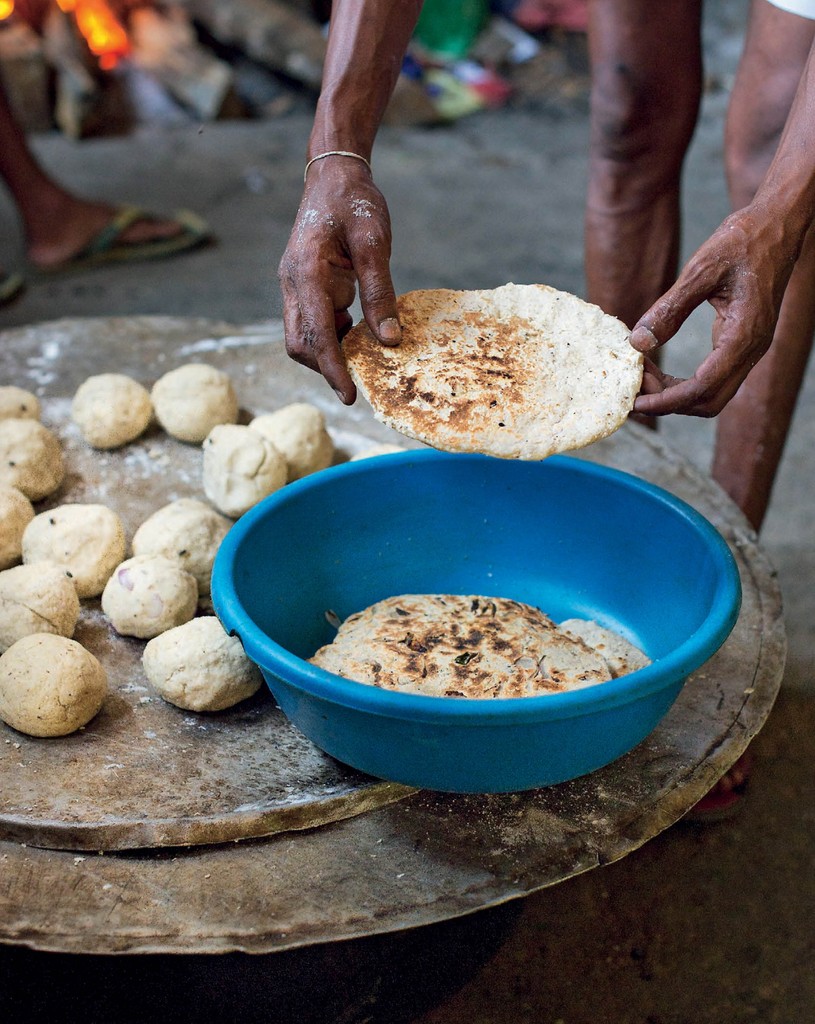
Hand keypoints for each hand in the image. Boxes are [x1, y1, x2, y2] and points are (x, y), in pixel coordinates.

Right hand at [278, 159, 400, 404]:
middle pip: (299, 344)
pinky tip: (357, 332)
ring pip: (303, 336)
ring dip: (329, 352)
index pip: (315, 334)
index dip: (332, 369)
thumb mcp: (375, 243)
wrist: (334, 174)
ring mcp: (295, 286)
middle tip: (360, 382)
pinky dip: (332, 336)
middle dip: (325, 367)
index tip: (349, 395)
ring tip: (363, 356)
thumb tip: (389, 340)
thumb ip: (380, 292)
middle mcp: (292, 283)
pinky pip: (313, 323)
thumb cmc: (355, 202)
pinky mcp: (305, 287)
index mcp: (305, 271)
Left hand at [630, 205, 797, 416]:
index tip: (636, 402)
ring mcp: (749, 348)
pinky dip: (682, 380)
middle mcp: (752, 349)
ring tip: (642, 375)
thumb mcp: (701, 270)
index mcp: (745, 335)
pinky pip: (711, 376)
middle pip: (709, 401)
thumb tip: (638, 344)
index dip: (668, 401)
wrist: (776, 226)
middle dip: (669, 403)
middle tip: (634, 389)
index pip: (704, 387)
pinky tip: (655, 366)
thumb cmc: (742, 241)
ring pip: (710, 392)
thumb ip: (670, 309)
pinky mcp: (741, 342)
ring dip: (674, 393)